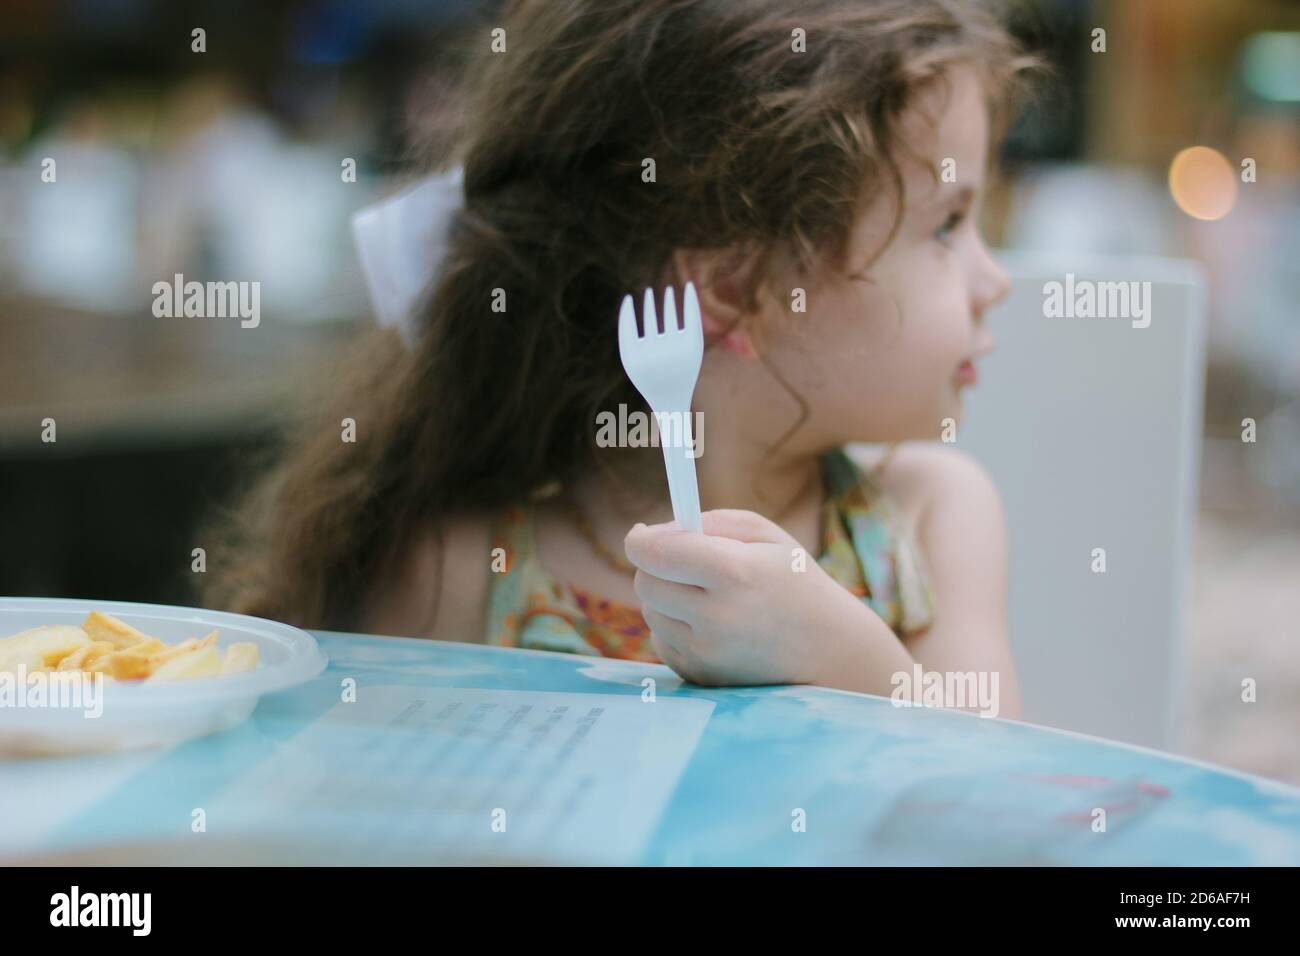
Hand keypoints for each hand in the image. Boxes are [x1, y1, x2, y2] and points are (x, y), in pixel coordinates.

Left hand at [622, 509, 878, 685]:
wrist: (829, 650)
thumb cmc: (795, 581)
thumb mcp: (764, 534)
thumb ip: (707, 522)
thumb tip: (651, 534)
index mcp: (732, 572)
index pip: (654, 553)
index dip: (640, 539)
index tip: (641, 534)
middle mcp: (715, 617)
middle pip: (644, 582)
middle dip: (655, 566)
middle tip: (682, 562)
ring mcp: (706, 653)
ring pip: (651, 612)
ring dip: (667, 598)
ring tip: (709, 596)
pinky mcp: (699, 676)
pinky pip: (662, 641)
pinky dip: (676, 628)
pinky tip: (712, 625)